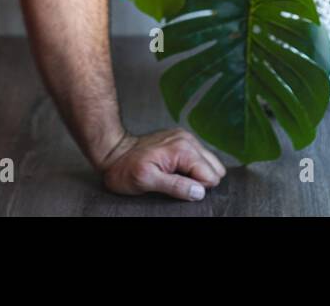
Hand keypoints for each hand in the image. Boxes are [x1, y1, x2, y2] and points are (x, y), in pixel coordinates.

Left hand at [97, 128, 226, 200]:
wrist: (114, 151)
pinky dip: (190, 166)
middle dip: (200, 180)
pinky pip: (198, 157)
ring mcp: (185, 138)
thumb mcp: (147, 181)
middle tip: (177, 183)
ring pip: (209, 162)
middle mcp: (188, 140)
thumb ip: (176, 186)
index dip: (198, 188)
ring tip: (175, 176)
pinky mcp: (181, 139)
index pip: (211, 176)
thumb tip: (199, 192)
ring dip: (196, 173)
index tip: (178, 187)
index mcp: (183, 149)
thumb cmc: (126, 168)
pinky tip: (174, 169)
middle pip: (215, 168)